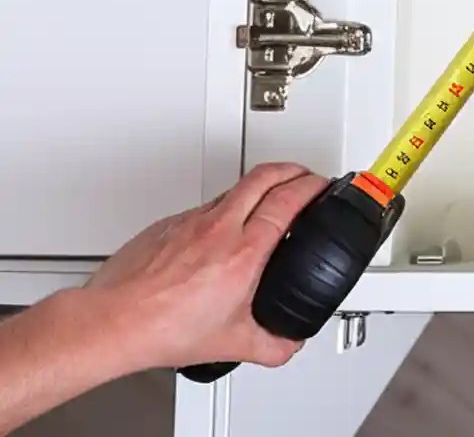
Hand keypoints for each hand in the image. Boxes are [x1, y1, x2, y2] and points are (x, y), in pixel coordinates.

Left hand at [81, 163, 329, 371]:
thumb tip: (291, 343)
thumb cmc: (162, 329)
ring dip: (260, 184)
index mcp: (242, 254)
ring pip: (234, 187)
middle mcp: (218, 229)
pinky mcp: (168, 224)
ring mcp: (190, 222)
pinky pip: (205, 205)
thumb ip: (274, 344)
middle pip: (264, 175)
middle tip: (304, 175)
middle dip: (292, 169)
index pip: (286, 200)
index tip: (321, 185)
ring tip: (269, 195)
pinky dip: (226, 206)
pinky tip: (225, 225)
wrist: (113, 322)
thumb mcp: (233, 343)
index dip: (310, 185)